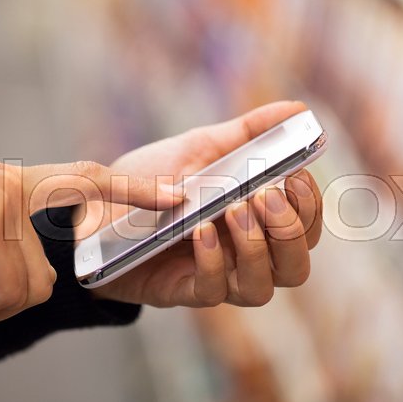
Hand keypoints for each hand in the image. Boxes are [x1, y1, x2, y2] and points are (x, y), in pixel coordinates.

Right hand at [0, 161, 181, 334]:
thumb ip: (13, 254)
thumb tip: (42, 286)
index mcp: (9, 184)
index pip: (83, 179)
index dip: (130, 192)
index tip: (177, 195)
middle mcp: (9, 184)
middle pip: (50, 265)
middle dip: (30, 279)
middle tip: (31, 261)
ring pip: (30, 287)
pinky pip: (5, 293)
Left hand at [77, 101, 322, 307]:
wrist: (93, 206)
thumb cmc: (152, 179)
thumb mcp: (200, 147)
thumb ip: (249, 131)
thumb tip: (298, 110)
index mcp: (256, 221)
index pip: (305, 228)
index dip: (309, 208)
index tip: (295, 176)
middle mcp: (243, 255)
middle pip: (295, 267)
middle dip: (290, 232)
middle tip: (266, 195)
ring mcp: (215, 276)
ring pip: (261, 289)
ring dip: (256, 249)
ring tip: (233, 210)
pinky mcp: (181, 290)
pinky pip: (213, 291)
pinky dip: (213, 261)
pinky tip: (199, 230)